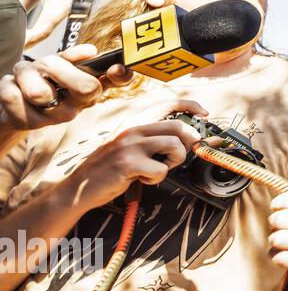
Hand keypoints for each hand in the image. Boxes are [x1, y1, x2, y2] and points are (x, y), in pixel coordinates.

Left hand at [0, 44, 134, 131]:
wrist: (11, 104)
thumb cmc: (40, 80)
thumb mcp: (57, 64)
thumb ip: (72, 57)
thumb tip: (92, 51)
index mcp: (90, 87)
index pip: (118, 82)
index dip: (123, 76)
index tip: (117, 68)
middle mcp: (78, 106)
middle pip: (85, 87)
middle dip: (57, 66)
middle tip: (44, 65)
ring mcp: (56, 117)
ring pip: (38, 91)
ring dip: (24, 74)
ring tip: (24, 76)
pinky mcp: (29, 123)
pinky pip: (13, 96)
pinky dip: (7, 85)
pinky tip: (13, 89)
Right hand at [61, 108, 205, 214]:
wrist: (79, 187)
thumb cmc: (110, 168)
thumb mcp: (129, 145)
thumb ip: (153, 138)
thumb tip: (189, 138)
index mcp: (133, 121)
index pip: (167, 103)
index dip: (190, 105)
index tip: (204, 113)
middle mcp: (132, 128)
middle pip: (178, 126)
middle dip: (188, 143)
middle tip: (178, 156)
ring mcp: (129, 144)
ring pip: (174, 145)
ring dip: (173, 161)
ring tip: (157, 168)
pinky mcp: (127, 163)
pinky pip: (161, 170)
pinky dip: (157, 179)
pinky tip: (142, 180)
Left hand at [268, 152, 287, 273]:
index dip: (279, 202)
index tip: (280, 206)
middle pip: (281, 219)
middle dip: (275, 221)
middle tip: (281, 224)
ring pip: (278, 238)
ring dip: (275, 238)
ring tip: (283, 237)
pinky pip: (279, 257)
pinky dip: (277, 255)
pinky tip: (286, 251)